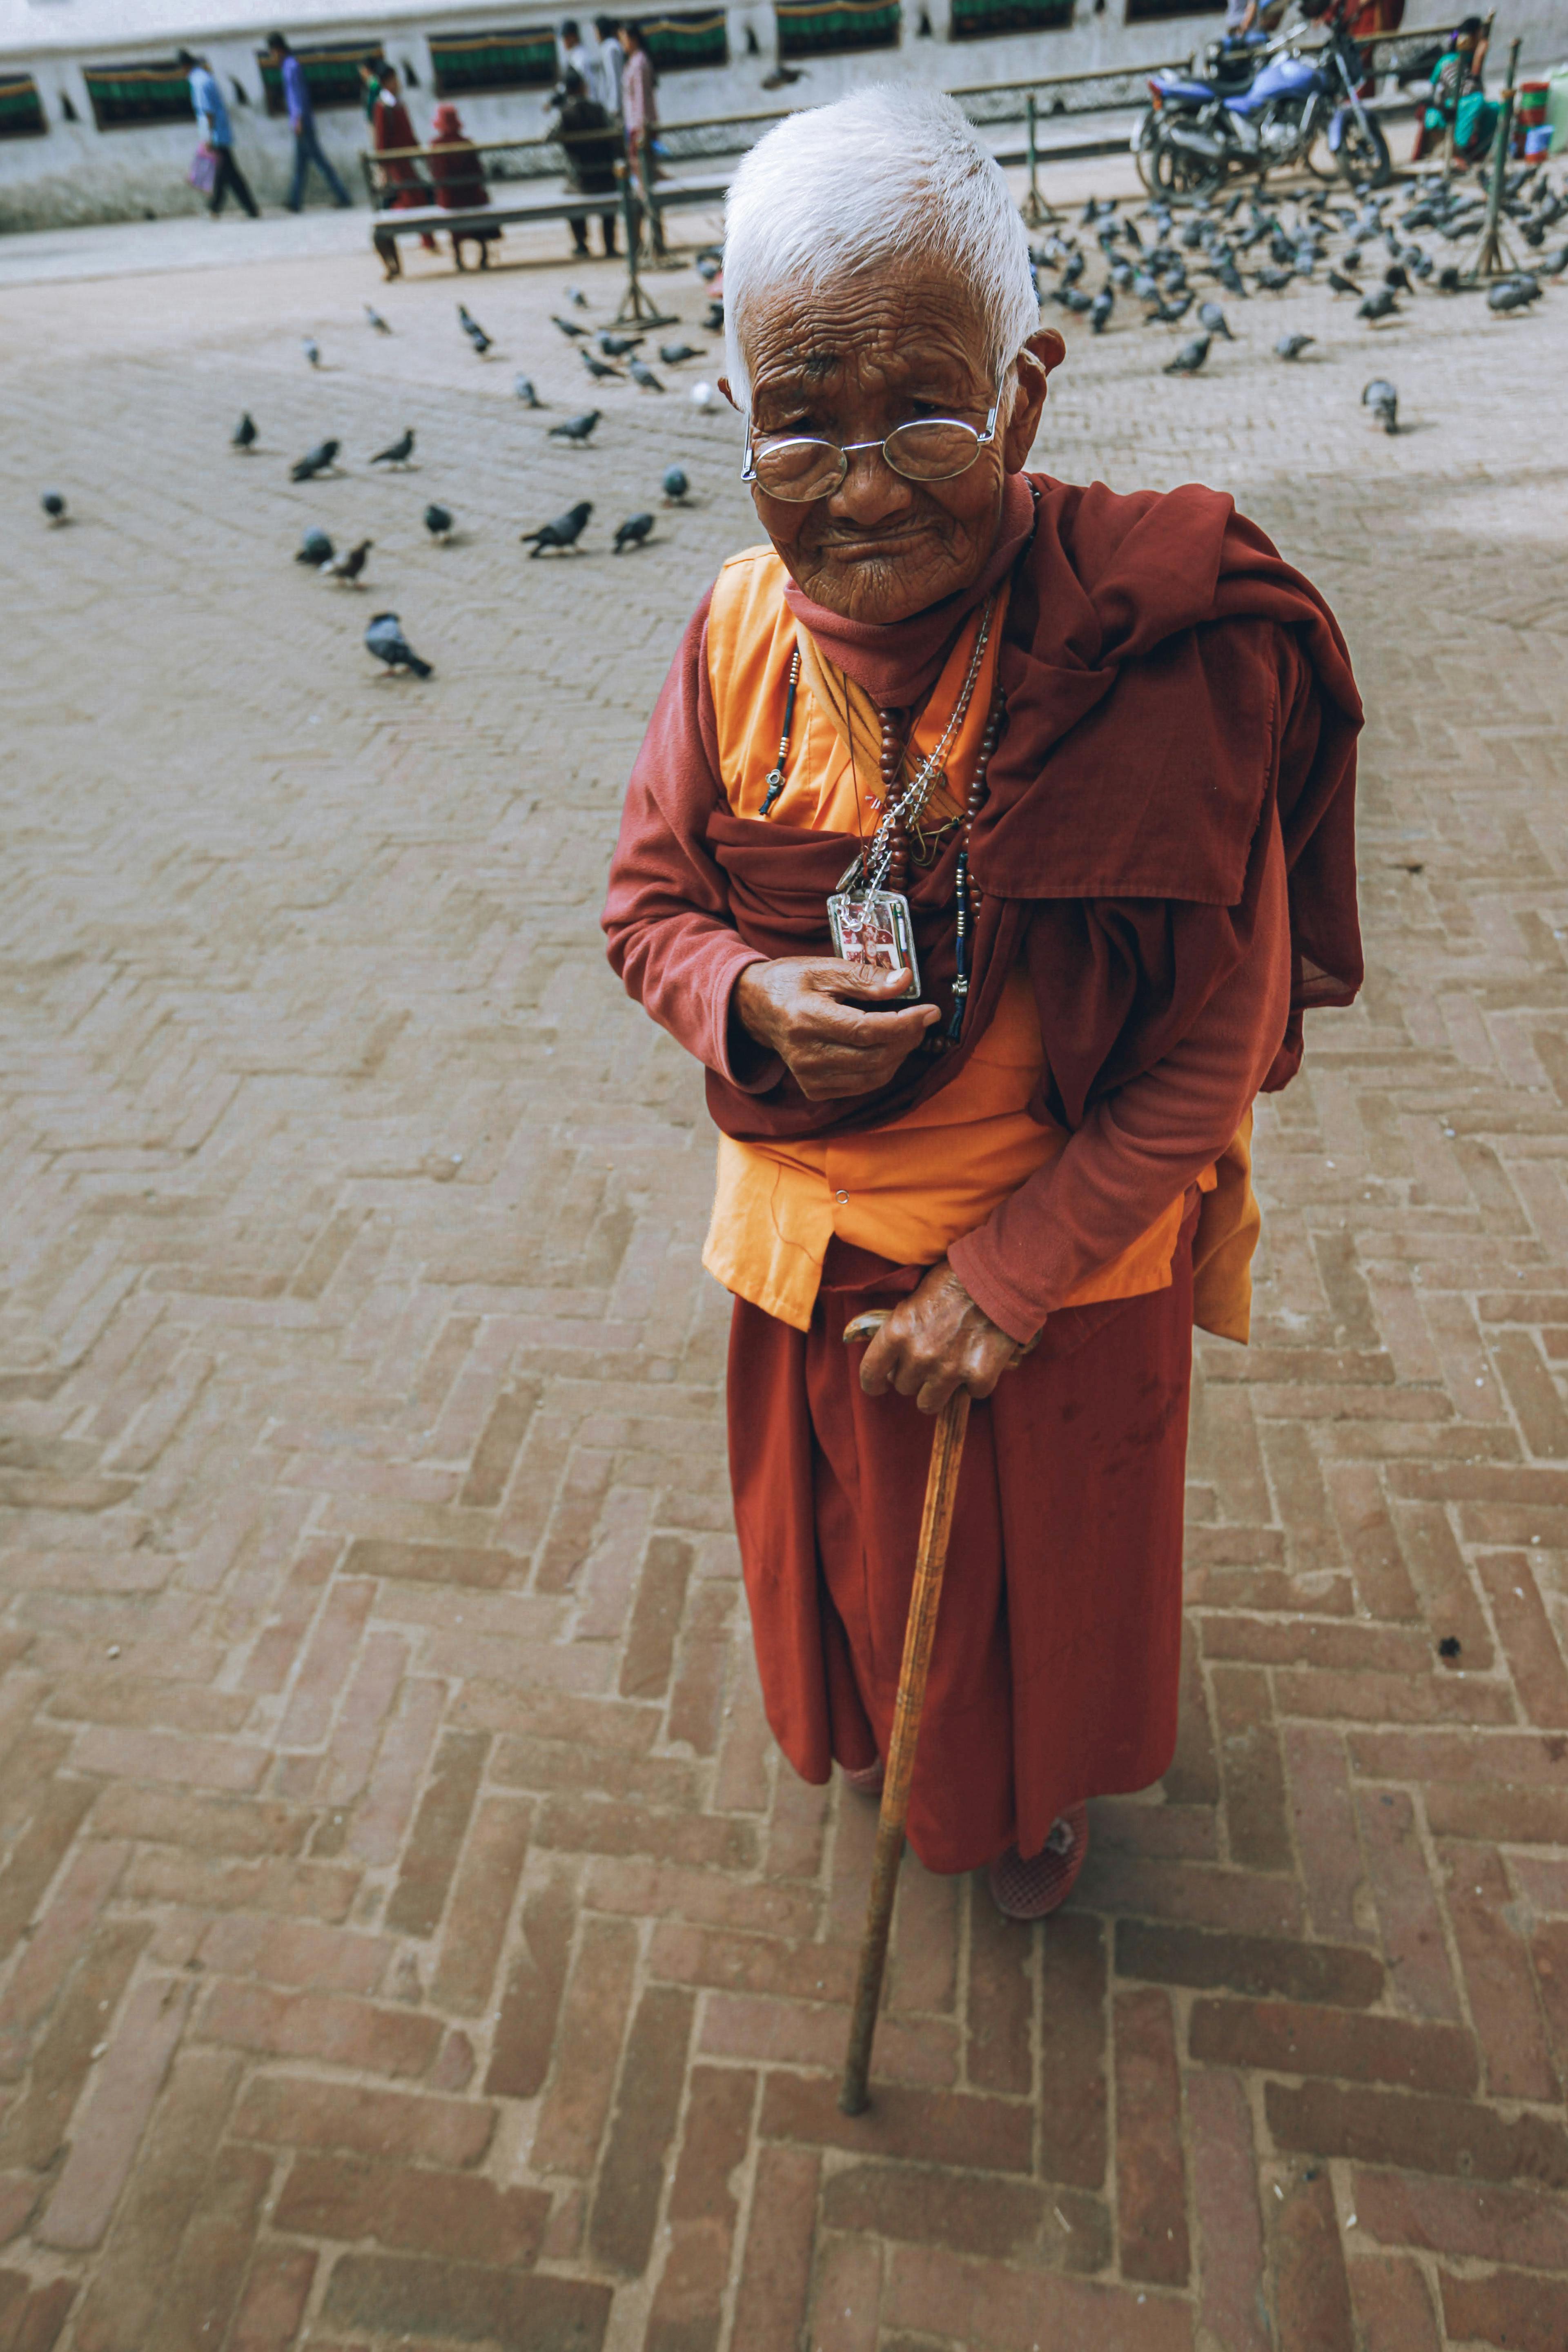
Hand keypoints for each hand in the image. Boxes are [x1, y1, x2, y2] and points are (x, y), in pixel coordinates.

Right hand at [736, 957, 938, 1100]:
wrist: (756, 1008)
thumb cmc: (792, 982)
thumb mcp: (825, 968)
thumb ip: (865, 977)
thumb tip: (905, 981)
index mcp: (806, 1019)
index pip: (867, 1030)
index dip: (905, 1023)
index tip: (931, 1011)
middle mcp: (806, 1055)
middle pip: (875, 1056)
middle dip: (908, 1038)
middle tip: (921, 1018)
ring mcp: (809, 1077)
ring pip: (874, 1076)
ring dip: (900, 1054)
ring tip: (906, 1031)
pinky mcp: (814, 1089)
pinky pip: (863, 1086)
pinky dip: (882, 1068)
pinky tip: (885, 1047)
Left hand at [857, 1261, 1021, 1415]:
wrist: (999, 1276)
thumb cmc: (955, 1280)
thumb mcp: (914, 1300)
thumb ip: (901, 1331)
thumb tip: (893, 1357)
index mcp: (898, 1331)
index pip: (870, 1374)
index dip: (874, 1382)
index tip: (880, 1384)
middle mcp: (919, 1355)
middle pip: (904, 1387)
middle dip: (915, 1376)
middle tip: (932, 1357)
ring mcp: (949, 1369)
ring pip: (929, 1402)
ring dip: (939, 1388)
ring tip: (951, 1366)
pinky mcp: (979, 1376)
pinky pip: (971, 1394)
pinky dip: (976, 1381)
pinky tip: (981, 1358)